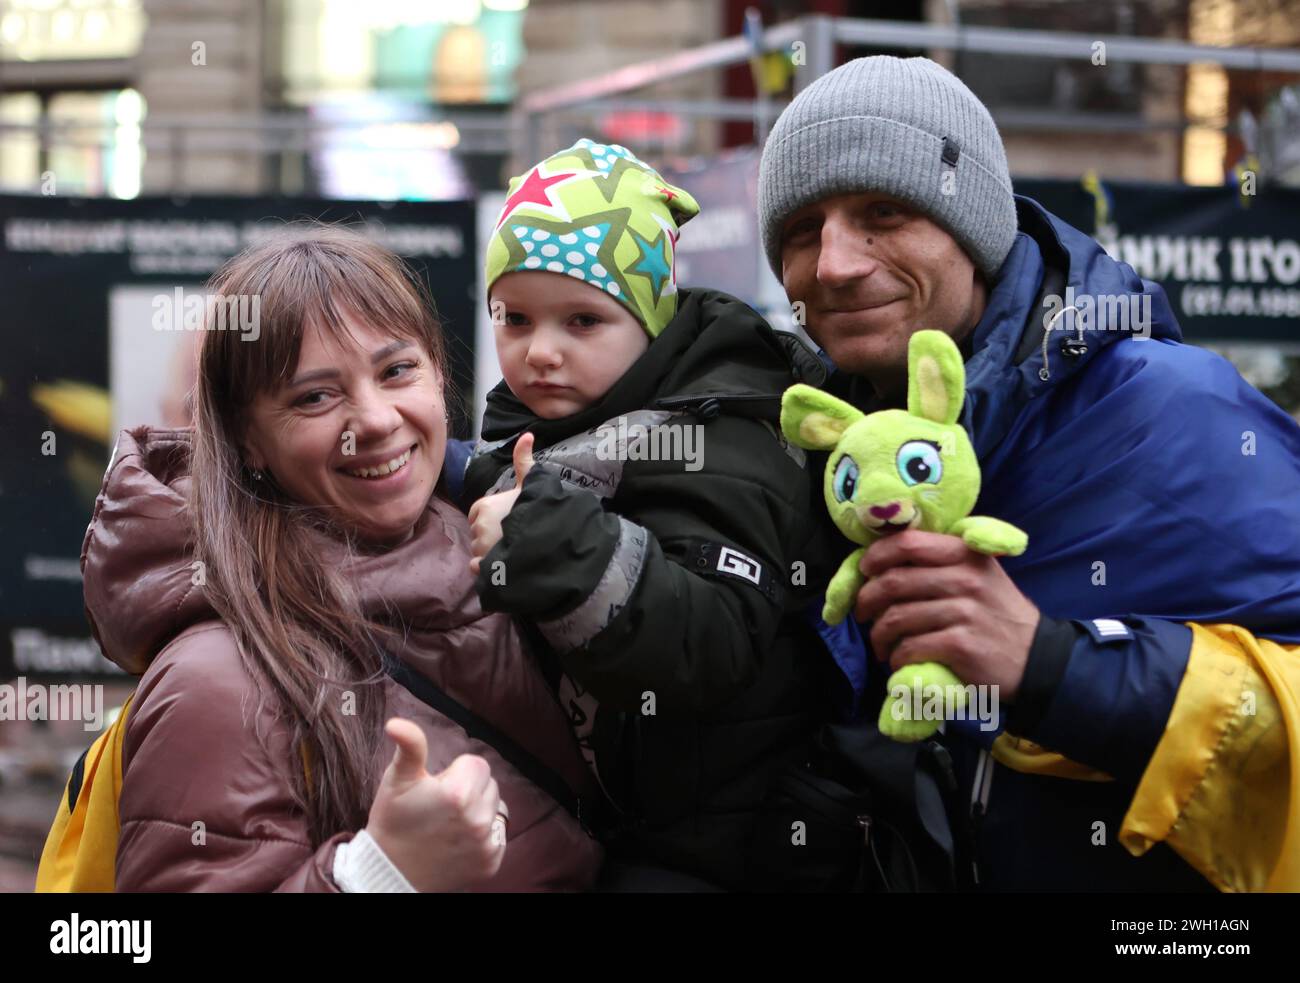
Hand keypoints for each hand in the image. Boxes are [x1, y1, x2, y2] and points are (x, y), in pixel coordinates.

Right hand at [364, 718, 506, 892]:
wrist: (389, 873)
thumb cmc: (393, 822)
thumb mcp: (397, 780)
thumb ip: (410, 746)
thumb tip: (395, 723)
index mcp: (459, 793)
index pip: (477, 764)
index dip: (455, 773)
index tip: (436, 788)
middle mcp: (478, 819)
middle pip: (488, 784)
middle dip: (469, 789)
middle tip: (441, 806)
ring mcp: (486, 843)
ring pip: (495, 808)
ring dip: (479, 811)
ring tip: (449, 824)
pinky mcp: (491, 862)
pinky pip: (498, 834)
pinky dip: (483, 835)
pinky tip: (458, 841)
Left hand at [467, 433, 534, 575]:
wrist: (548, 540)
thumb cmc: (539, 510)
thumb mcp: (532, 483)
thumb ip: (524, 461)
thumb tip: (527, 434)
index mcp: (484, 505)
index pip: (477, 515)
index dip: (493, 519)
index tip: (511, 521)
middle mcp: (478, 525)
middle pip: (479, 534)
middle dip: (493, 537)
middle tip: (515, 536)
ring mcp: (481, 547)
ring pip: (480, 552)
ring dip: (492, 553)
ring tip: (514, 550)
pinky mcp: (484, 566)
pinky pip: (478, 568)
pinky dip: (487, 569)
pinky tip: (503, 565)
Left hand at [852, 530, 1039, 700]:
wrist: (1036, 657)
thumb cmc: (996, 613)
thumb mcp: (979, 572)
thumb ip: (941, 560)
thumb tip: (883, 560)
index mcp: (965, 553)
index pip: (907, 543)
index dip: (876, 556)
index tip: (864, 571)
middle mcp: (965, 579)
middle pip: (893, 582)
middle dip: (866, 600)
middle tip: (862, 614)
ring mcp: (964, 612)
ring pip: (896, 618)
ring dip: (878, 635)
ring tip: (881, 644)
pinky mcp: (961, 646)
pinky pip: (910, 647)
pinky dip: (897, 657)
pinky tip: (900, 660)